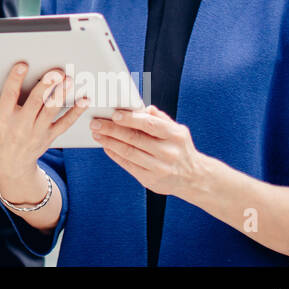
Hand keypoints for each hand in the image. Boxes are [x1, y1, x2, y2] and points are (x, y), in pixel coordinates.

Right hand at [0, 63, 87, 203]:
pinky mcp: (49, 136)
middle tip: (55, 72)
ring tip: (70, 80)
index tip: (23, 64)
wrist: (9, 164)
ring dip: (61, 95)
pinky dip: (75, 112)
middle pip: (35, 103)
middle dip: (45, 86)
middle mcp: (20, 125)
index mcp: (2, 117)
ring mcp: (36, 131)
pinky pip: (64, 124)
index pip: (9, 95)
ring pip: (51, 111)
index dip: (15, 79)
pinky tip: (83, 100)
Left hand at [90, 105, 205, 196]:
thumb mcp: (177, 130)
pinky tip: (106, 147)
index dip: (131, 119)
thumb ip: (159, 118)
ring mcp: (159, 168)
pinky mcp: (151, 180)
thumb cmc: (180, 148)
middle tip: (95, 123)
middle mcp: (168, 152)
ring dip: (109, 142)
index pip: (149, 124)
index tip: (114, 114)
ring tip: (96, 134)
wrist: (193, 178)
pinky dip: (114, 155)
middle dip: (111, 129)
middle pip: (134, 139)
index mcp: (175, 135)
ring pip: (128, 153)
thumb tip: (141, 108)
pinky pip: (128, 165)